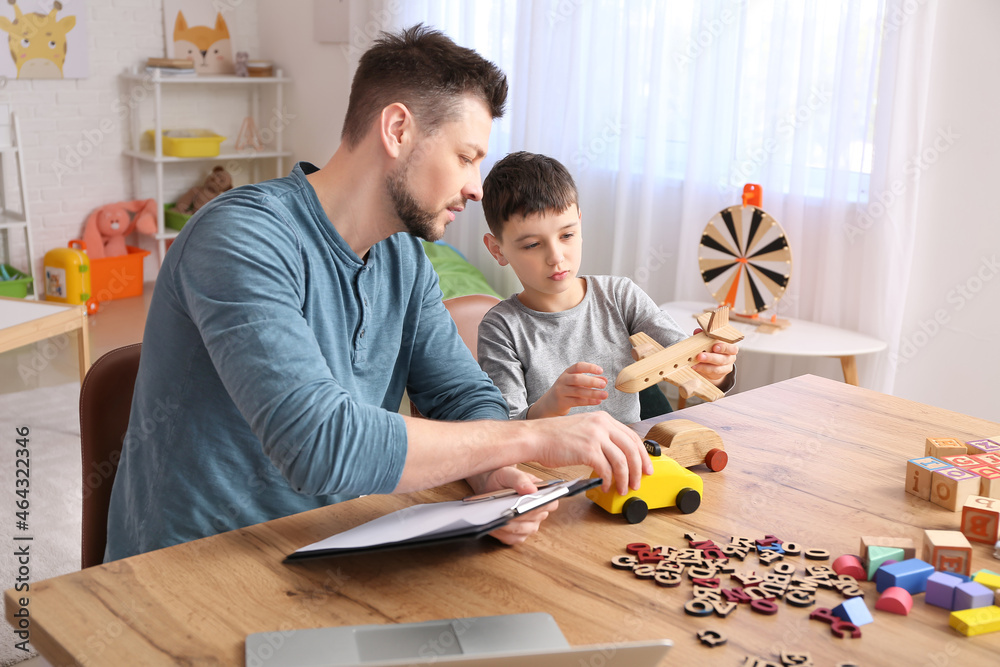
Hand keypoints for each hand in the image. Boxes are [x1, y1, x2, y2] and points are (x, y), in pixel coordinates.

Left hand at [467, 467, 556, 544]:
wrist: (489, 486)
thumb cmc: (502, 478)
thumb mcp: (509, 473)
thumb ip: (520, 479)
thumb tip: (531, 490)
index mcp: (542, 495)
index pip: (551, 503)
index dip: (542, 505)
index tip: (529, 505)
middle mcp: (538, 513)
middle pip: (534, 519)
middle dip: (520, 516)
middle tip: (507, 512)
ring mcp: (529, 525)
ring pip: (523, 530)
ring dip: (509, 526)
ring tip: (497, 518)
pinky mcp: (516, 535)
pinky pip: (511, 539)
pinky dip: (502, 533)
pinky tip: (493, 525)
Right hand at [528, 362, 607, 418]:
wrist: (549, 403)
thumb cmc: (567, 390)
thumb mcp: (577, 383)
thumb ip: (591, 380)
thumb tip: (605, 380)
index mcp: (567, 373)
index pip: (578, 366)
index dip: (589, 367)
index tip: (601, 370)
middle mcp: (563, 380)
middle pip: (577, 378)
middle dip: (591, 381)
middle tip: (604, 384)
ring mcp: (561, 391)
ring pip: (578, 391)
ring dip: (593, 393)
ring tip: (605, 395)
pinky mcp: (562, 402)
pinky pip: (577, 401)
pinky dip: (588, 401)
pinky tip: (598, 401)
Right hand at [530, 411, 652, 495]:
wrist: (535, 437)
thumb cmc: (554, 437)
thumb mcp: (584, 428)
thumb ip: (601, 437)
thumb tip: (617, 456)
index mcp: (603, 418)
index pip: (632, 436)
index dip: (642, 454)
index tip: (646, 467)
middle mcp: (602, 424)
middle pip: (632, 449)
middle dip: (639, 469)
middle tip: (639, 481)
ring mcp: (595, 436)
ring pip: (622, 461)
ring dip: (625, 478)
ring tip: (623, 489)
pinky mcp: (587, 450)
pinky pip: (606, 469)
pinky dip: (609, 481)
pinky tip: (606, 486)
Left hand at [691, 332, 738, 386]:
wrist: (714, 363)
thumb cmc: (712, 349)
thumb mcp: (710, 341)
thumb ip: (705, 336)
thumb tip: (698, 331)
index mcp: (730, 348)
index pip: (732, 348)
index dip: (723, 347)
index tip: (714, 347)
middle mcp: (730, 358)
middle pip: (723, 359)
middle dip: (711, 357)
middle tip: (700, 356)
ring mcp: (725, 368)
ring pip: (717, 368)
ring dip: (704, 366)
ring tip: (694, 364)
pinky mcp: (719, 375)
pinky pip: (711, 373)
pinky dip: (702, 370)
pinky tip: (694, 367)